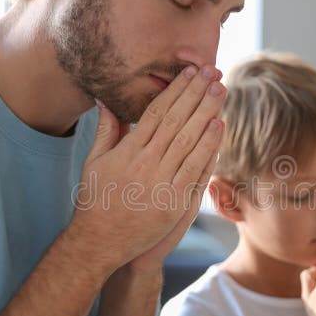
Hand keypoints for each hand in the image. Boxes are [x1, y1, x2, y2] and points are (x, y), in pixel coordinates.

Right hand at [68, 65, 225, 277]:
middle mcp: (145, 163)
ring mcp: (161, 183)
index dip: (175, 90)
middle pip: (176, 121)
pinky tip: (219, 127)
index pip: (156, 112)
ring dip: (207, 113)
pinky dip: (208, 147)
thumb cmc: (95, 200)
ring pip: (189, 141)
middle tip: (211, 73)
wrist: (99, 242)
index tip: (189, 73)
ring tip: (220, 91)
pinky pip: (196, 169)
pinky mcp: (174, 203)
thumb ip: (106, 130)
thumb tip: (106, 100)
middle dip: (195, 94)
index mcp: (128, 150)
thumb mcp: (94, 162)